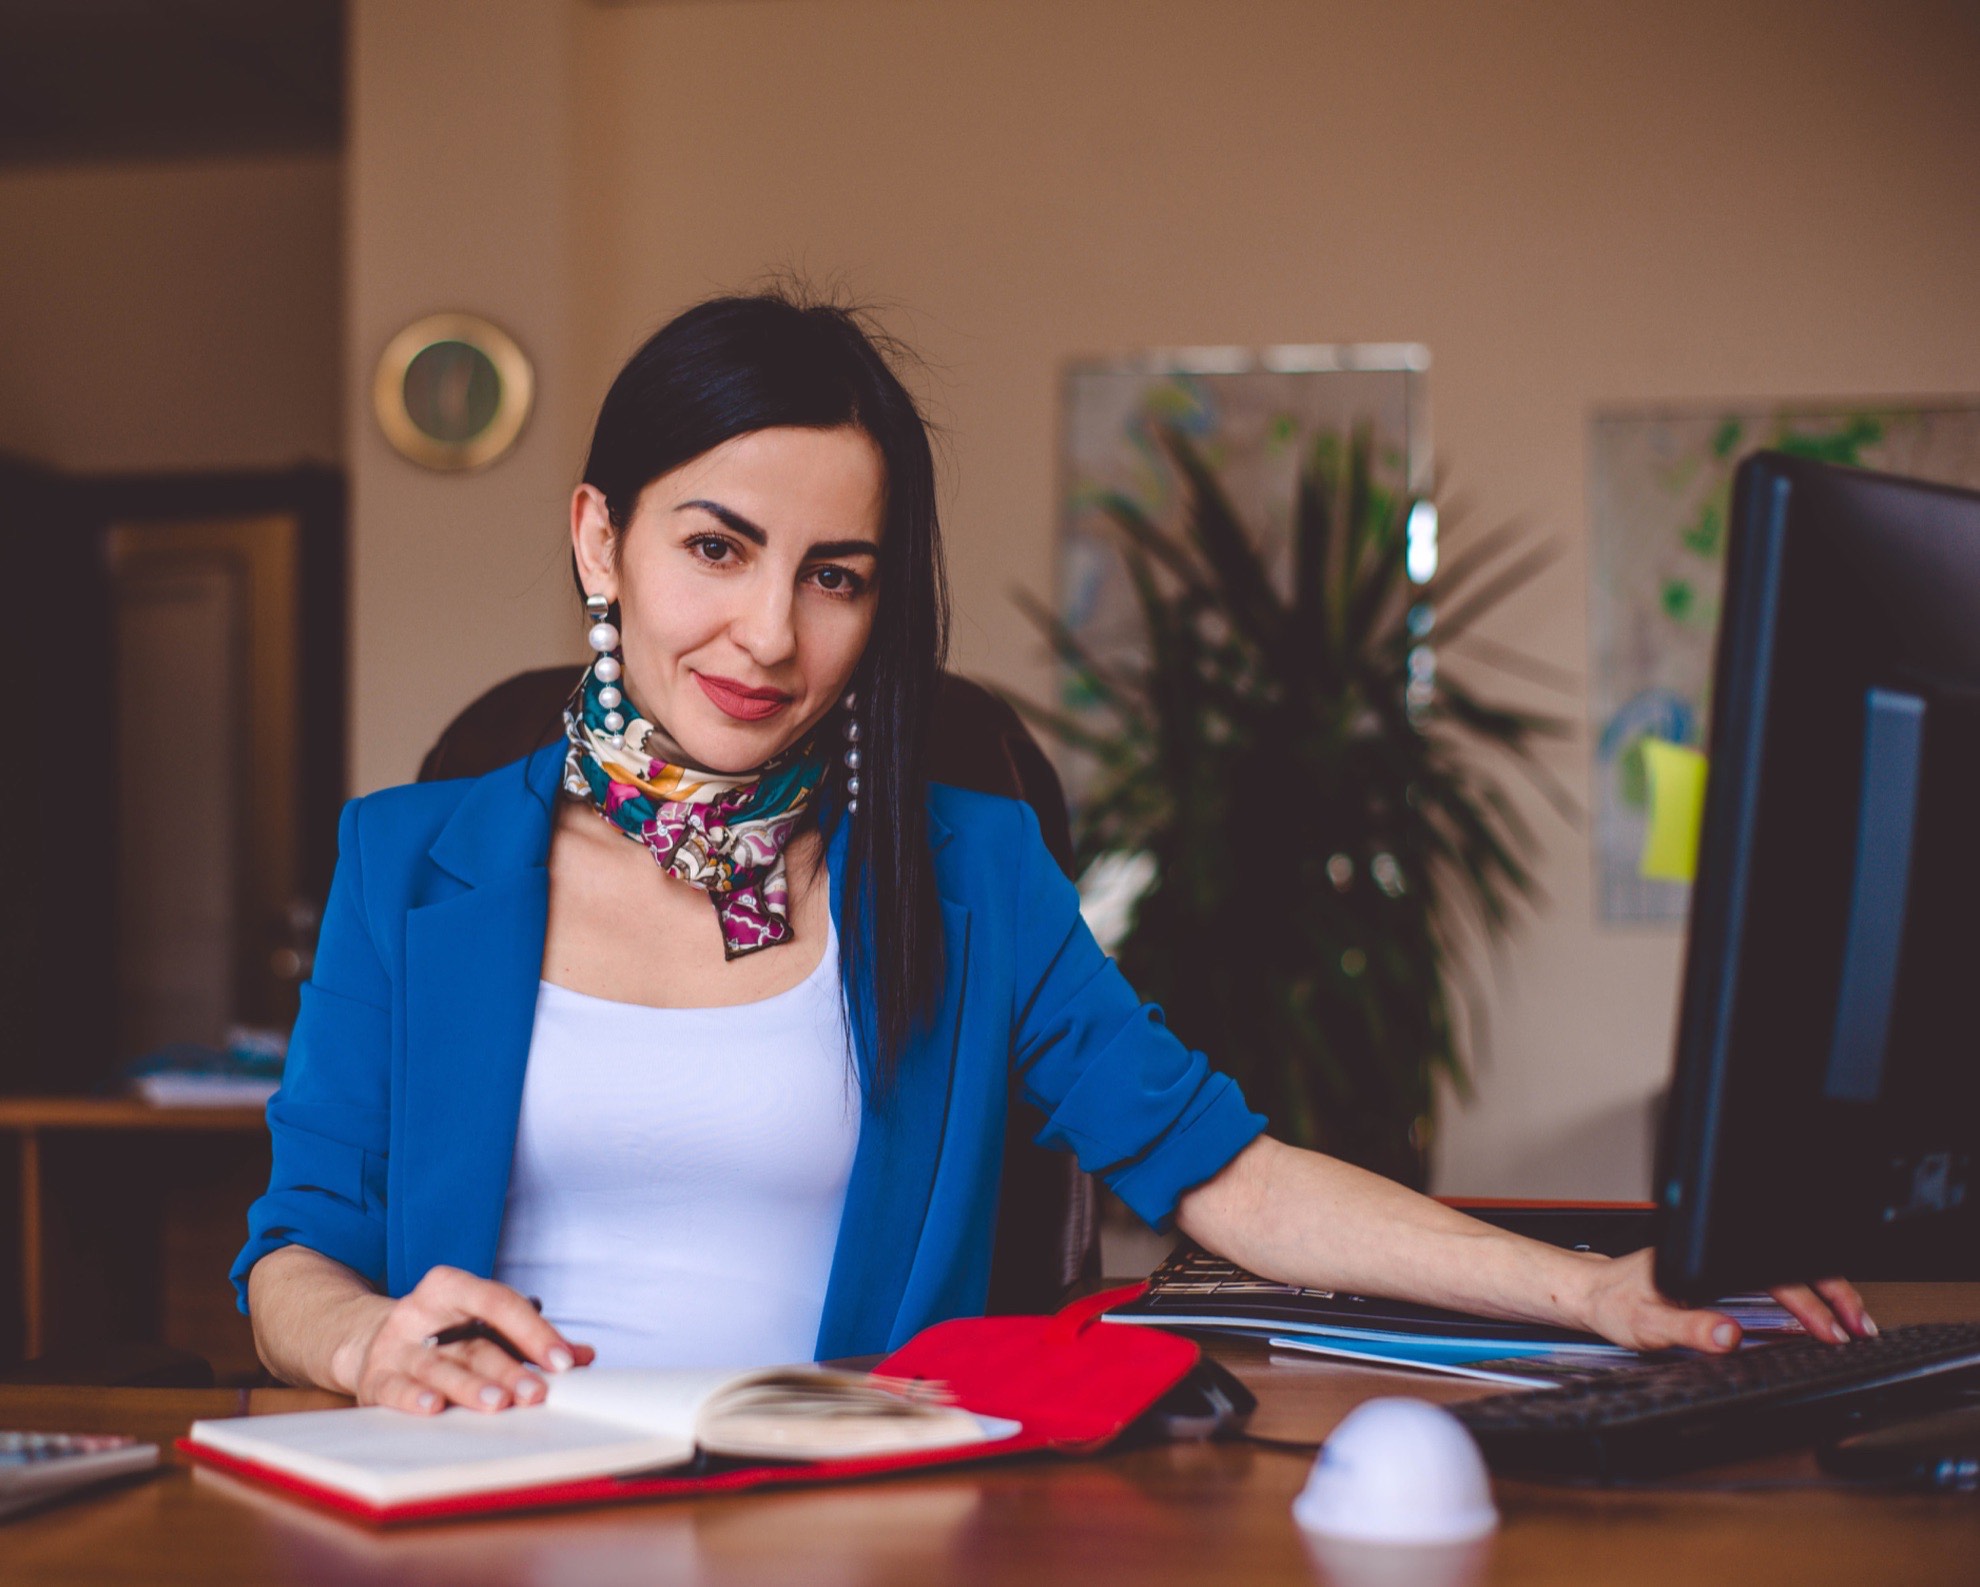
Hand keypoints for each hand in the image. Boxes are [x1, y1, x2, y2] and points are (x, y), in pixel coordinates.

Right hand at [331, 1266, 595, 1413]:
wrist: (371, 1343)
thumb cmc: (442, 1334)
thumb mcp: (481, 1326)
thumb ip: (530, 1339)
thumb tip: (583, 1356)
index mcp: (450, 1288)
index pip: (498, 1302)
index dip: (533, 1331)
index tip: (563, 1361)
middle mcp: (420, 1312)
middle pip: (474, 1343)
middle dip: (509, 1369)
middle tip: (537, 1393)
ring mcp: (395, 1346)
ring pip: (439, 1368)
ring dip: (470, 1387)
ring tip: (498, 1403)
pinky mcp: (375, 1379)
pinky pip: (396, 1389)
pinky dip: (414, 1399)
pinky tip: (434, 1408)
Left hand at [1572, 1249, 1875, 1352]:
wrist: (1588, 1294)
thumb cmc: (1612, 1303)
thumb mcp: (1647, 1324)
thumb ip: (1688, 1329)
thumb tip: (1730, 1336)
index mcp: (1703, 1258)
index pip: (1775, 1276)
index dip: (1811, 1305)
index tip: (1834, 1333)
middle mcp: (1713, 1254)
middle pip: (1790, 1267)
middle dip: (1834, 1295)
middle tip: (1860, 1328)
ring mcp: (1717, 1261)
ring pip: (1784, 1271)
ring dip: (1821, 1294)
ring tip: (1850, 1322)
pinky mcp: (1717, 1272)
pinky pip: (1769, 1278)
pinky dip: (1800, 1296)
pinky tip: (1814, 1315)